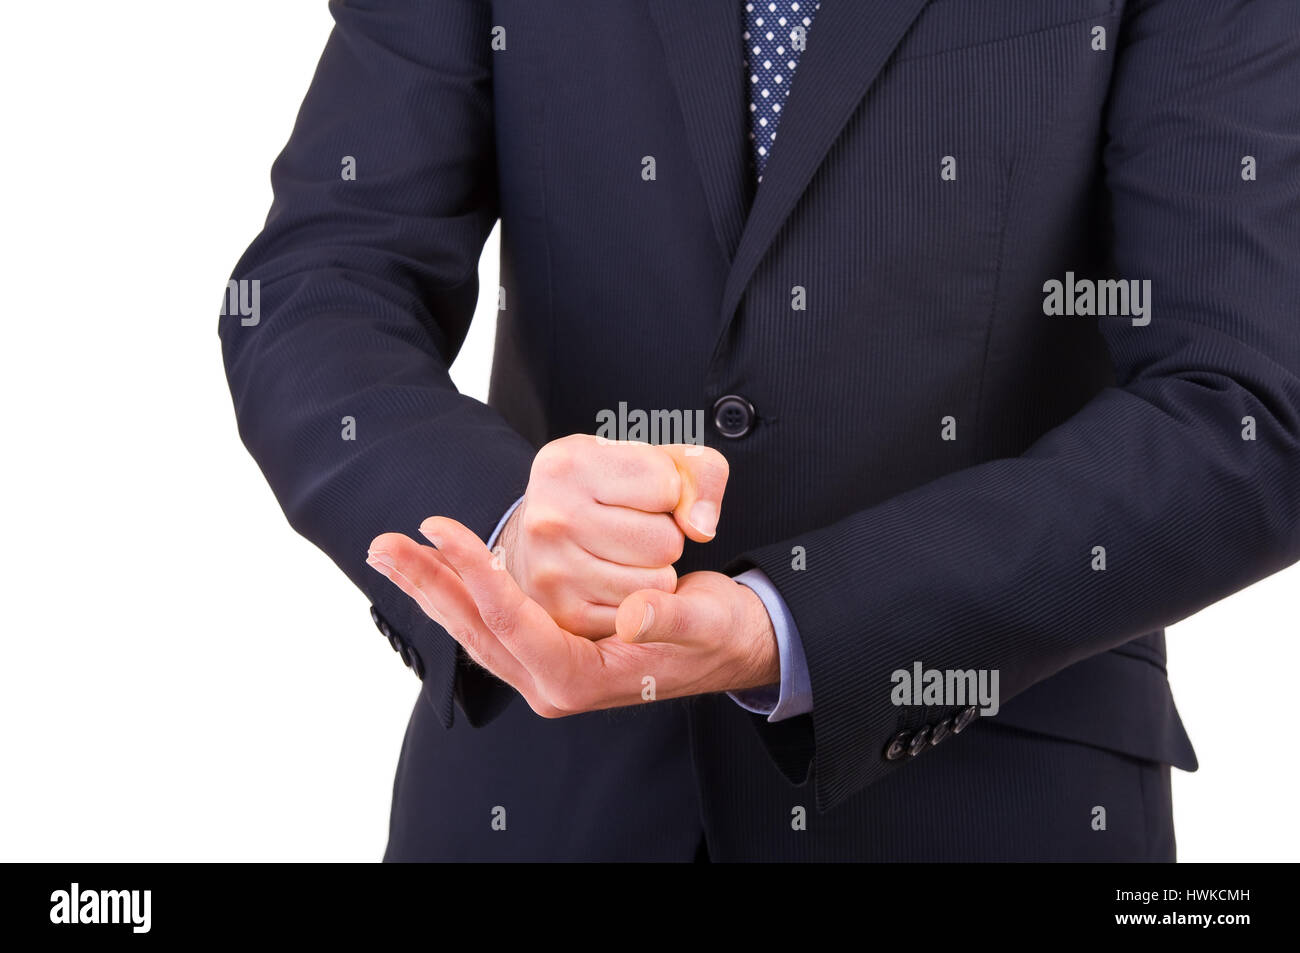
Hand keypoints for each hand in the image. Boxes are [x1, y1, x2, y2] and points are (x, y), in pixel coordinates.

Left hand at [366, 516, 778, 714]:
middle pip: (474, 629)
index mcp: (581, 680)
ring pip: (474, 628)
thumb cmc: (721, 634)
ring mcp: (545, 670)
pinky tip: (439, 569)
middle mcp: (552, 682)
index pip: (511, 623)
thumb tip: (635, 614)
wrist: (736, 647)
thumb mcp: (705, 625)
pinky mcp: (548, 652)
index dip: (475, 574)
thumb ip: (668, 621)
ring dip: (433, 589)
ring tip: (392, 552)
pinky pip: (491, 624)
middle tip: (383, 545)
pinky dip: (461, 594)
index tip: (441, 529)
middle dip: (427, 585)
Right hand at [491, 434, 729, 637]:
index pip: (667, 487)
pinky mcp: (566, 615)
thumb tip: (701, 529)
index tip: (640, 493)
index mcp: (569, 463)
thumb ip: (700, 474)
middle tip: (632, 528)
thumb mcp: (653, 460)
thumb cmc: (606, 492)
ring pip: (658, 583)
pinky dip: (637, 601)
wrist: (537, 537)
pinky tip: (612, 579)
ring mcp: (554, 570)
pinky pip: (640, 615)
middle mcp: (552, 516)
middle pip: (666, 541)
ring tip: (622, 553)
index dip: (669, 492)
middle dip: (664, 535)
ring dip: (654, 571)